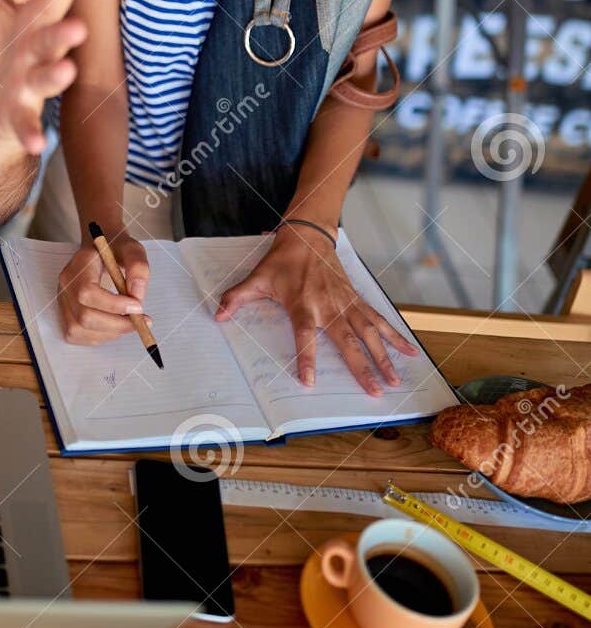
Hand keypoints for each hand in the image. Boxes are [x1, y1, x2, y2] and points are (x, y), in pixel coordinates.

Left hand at [0, 0, 89, 156]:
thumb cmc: (1, 55)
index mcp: (33, 24)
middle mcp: (37, 53)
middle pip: (51, 38)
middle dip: (65, 31)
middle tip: (80, 25)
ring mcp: (29, 86)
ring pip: (44, 79)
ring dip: (55, 75)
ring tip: (66, 69)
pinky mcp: (18, 115)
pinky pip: (25, 125)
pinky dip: (30, 134)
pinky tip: (36, 145)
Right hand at [58, 232, 150, 345]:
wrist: (100, 246)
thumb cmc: (115, 248)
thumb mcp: (132, 248)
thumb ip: (138, 267)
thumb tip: (137, 296)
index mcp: (80, 264)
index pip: (88, 292)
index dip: (113, 305)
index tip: (138, 307)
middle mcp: (66, 283)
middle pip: (84, 316)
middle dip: (117, 324)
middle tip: (140, 321)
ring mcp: (63, 299)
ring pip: (80, 329)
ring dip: (110, 332)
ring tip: (129, 321)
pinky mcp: (64, 312)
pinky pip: (77, 335)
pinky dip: (100, 336)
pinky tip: (114, 325)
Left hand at [214, 225, 416, 395]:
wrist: (307, 235)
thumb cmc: (282, 261)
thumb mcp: (257, 278)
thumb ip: (237, 298)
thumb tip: (217, 315)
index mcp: (303, 305)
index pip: (304, 336)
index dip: (306, 358)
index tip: (309, 382)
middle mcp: (328, 306)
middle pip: (347, 341)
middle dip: (362, 367)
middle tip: (375, 392)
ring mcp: (346, 303)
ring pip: (369, 334)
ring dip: (383, 357)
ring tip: (395, 381)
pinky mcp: (357, 299)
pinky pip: (379, 319)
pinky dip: (395, 335)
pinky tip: (410, 352)